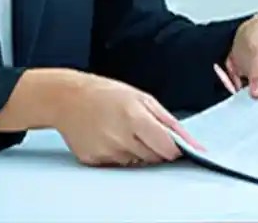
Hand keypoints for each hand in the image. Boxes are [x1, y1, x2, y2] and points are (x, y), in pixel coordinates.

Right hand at [51, 71, 203, 166]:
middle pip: (153, 158)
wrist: (66, 98)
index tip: (171, 143)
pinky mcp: (94, 161)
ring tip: (120, 130)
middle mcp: (121, 138)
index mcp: (135, 118)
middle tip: (140, 129)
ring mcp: (106, 152)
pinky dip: (117, 154)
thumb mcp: (142, 98)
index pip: (168, 149)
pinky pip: (117, 165)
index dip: (173, 148)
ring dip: (135, 150)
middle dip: (154, 147)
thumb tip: (191, 143)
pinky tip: (107, 136)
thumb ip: (169, 122)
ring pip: (135, 162)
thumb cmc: (105, 93)